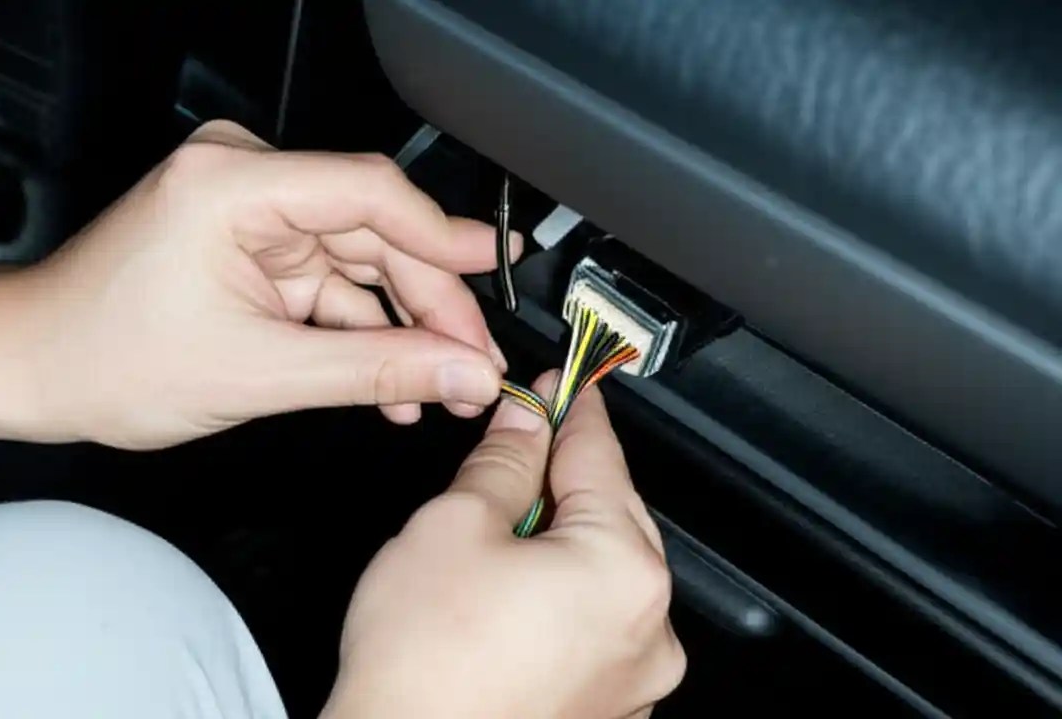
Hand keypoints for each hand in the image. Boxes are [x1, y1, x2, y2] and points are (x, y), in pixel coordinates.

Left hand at [0, 120, 516, 447]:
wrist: (31, 368)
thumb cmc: (102, 358)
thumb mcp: (257, 374)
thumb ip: (373, 370)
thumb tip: (459, 373)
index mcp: (234, 183)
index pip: (371, 193)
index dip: (443, 242)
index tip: (495, 280)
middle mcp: (243, 179)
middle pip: (374, 229)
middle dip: (430, 303)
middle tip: (475, 363)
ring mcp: (246, 209)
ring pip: (359, 260)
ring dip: (400, 326)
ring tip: (437, 387)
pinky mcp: (248, 242)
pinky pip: (328, 279)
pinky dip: (358, 329)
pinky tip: (390, 380)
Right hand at [322, 372, 685, 718]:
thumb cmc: (423, 668)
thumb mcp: (454, 527)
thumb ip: (503, 462)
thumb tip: (524, 420)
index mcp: (623, 572)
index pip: (601, 456)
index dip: (572, 409)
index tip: (562, 385)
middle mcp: (647, 632)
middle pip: (611, 518)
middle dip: (563, 479)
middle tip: (517, 445)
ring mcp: (632, 682)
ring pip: (602, 577)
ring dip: (561, 544)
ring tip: (495, 539)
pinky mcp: (606, 714)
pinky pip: (593, 631)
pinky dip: (561, 603)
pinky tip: (508, 601)